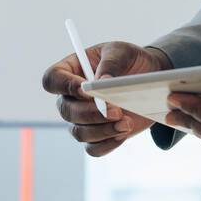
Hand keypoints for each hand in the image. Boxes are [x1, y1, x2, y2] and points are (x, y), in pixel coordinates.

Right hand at [42, 42, 171, 156]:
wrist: (148, 76)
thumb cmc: (128, 60)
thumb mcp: (121, 52)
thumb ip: (111, 63)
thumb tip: (101, 82)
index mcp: (70, 71)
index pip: (52, 80)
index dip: (64, 86)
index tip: (85, 88)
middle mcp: (70, 97)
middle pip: (66, 110)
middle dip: (91, 113)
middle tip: (115, 110)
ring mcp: (82, 119)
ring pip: (79, 132)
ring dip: (102, 130)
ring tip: (126, 123)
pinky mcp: (98, 135)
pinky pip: (93, 148)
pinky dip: (108, 144)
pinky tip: (123, 132)